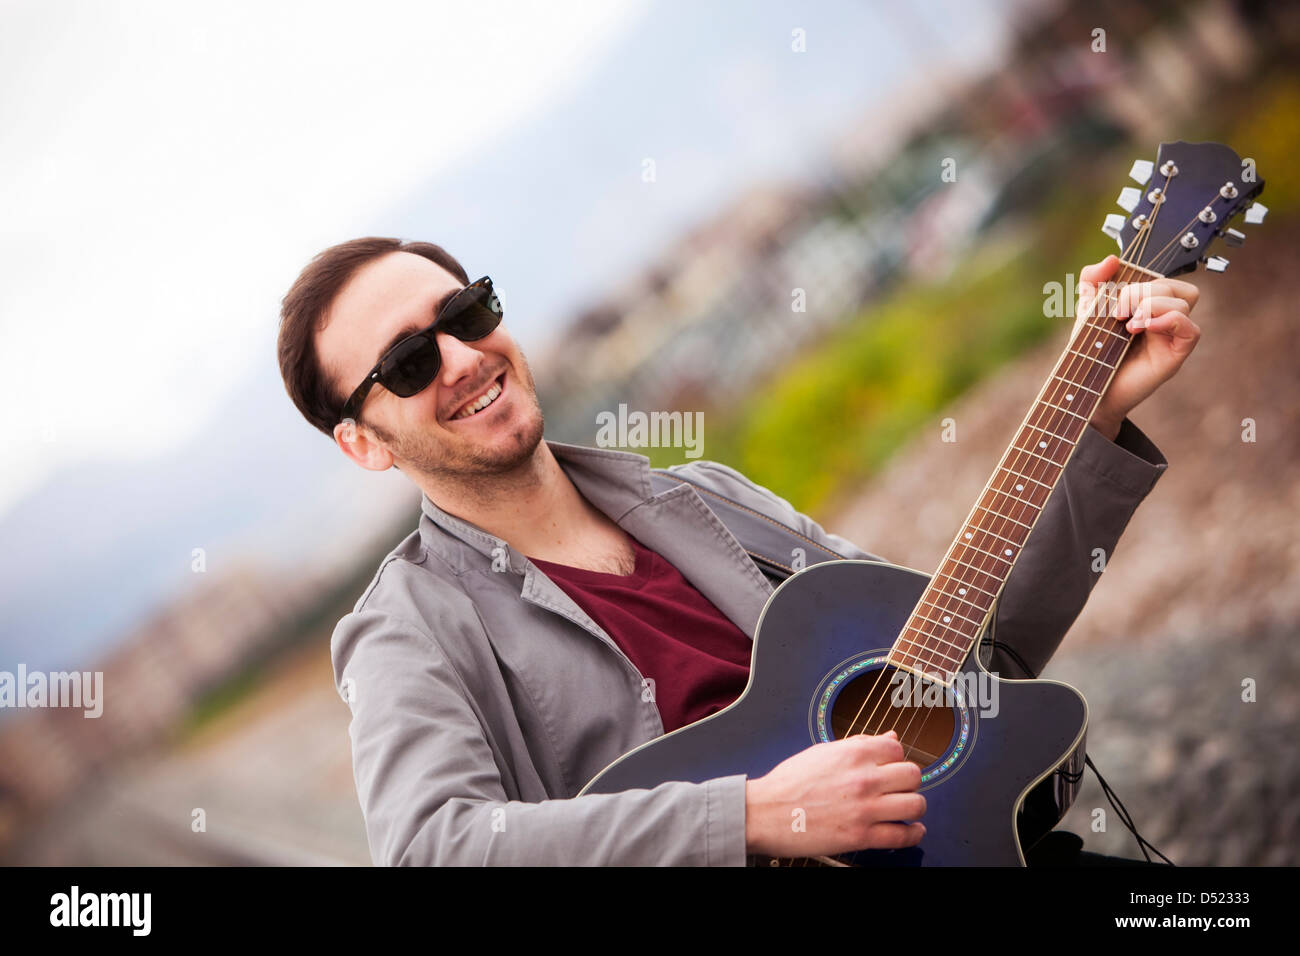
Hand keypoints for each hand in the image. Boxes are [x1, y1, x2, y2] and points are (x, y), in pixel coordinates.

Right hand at [744, 731, 925, 857]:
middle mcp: (864, 778)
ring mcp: (865, 808)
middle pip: (913, 775)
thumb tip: (890, 739)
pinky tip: (911, 829)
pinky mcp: (861, 836)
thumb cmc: (788, 783)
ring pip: (915, 804)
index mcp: (853, 753)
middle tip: (898, 788)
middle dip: (908, 782)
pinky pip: (903, 835)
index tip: (890, 767)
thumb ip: (860, 744)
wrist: (764, 812)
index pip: (898, 749)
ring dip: (913, 807)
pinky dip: (913, 833)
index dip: (895, 758)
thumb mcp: (823, 752)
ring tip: (905, 809)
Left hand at [1074, 255, 1201, 436]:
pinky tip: (1143, 328)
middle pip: (1175, 286)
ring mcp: (1173, 336)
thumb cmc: (1092, 351)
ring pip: (1185, 301)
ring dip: (1152, 305)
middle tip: (1119, 312)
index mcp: (1149, 304)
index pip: (1162, 277)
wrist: (1087, 387)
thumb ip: (1093, 281)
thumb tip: (1112, 259)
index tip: (1113, 294)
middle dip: (1143, 292)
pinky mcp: (1176, 354)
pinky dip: (1169, 320)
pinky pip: (1192, 328)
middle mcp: (1165, 318)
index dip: (1141, 278)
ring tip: (1129, 325)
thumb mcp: (1087, 310)